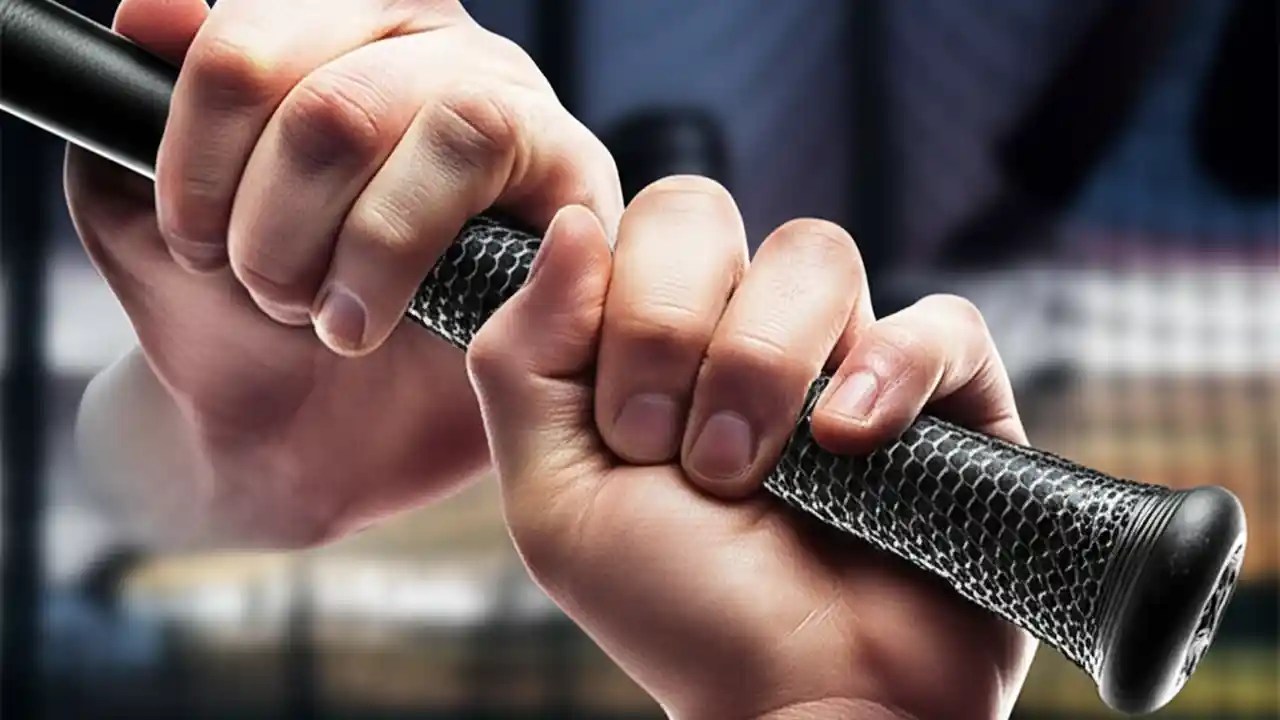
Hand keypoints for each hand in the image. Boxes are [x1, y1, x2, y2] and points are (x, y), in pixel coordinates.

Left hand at [65, 0, 620, 545]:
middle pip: (334, 110)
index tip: (193, 239)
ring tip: (342, 319)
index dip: (198, 165)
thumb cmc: (234, 316)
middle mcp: (424, 45)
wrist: (304, 439)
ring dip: (367, 256)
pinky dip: (434, 263)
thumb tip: (160, 7)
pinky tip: (407, 320)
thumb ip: (132, 102)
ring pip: (449, 126)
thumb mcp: (143, 211)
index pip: (244, 47)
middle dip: (281, 235)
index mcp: (322, 28)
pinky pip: (525, 181)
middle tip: (274, 296)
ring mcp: (510, 105)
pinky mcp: (574, 181)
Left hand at [466, 177, 1035, 718]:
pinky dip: (893, 370)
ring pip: (815, 253)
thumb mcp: (556, 496)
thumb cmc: (678, 609)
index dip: (621, 310)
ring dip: (765, 367)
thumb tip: (573, 221)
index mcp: (657, 339)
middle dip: (672, 329)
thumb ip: (524, 359)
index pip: (630, 227)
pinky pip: (943, 321)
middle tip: (677, 451)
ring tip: (759, 476)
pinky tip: (851, 443)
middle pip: (704, 213)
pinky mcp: (951, 396)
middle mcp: (750, 329)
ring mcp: (850, 355)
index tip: (628, 432)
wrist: (801, 700)